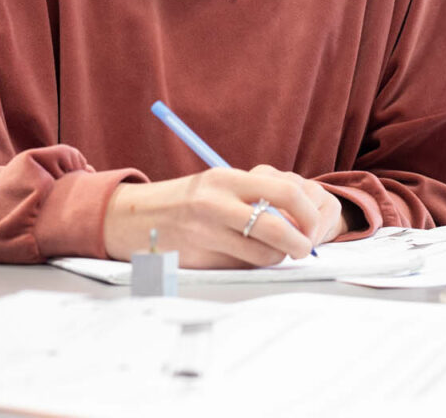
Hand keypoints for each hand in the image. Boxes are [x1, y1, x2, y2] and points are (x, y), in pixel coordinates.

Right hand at [103, 166, 340, 268]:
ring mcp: (207, 233)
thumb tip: (297, 219)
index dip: (307, 212)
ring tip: (274, 252)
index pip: (285, 191)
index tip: (312, 223)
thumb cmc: (184, 202)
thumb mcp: (216, 187)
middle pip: (277, 226)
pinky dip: (254, 265)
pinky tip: (246, 257)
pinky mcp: (201, 258)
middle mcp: (217, 203)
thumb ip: (253, 196)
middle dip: (300, 242)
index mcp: (226, 178)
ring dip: (277, 257)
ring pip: (264, 254)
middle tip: (305, 247)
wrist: (133, 217)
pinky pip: (243, 267)